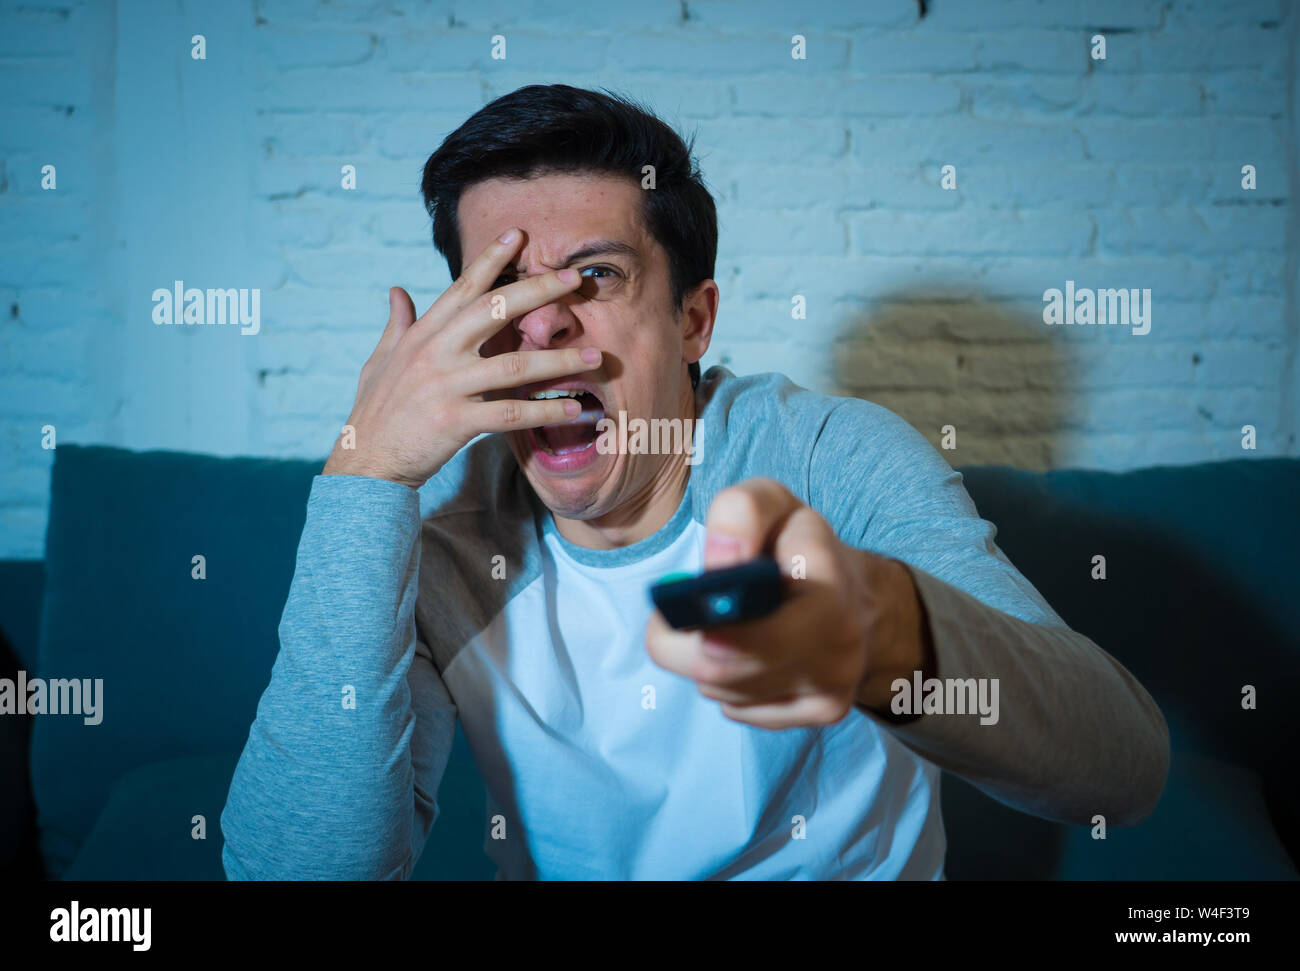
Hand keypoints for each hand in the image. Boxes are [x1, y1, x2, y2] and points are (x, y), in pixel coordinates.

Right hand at [322, 228, 601, 488]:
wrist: (366, 462)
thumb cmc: (376, 410)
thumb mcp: (380, 360)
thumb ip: (396, 324)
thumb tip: (396, 291)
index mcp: (422, 335)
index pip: (462, 288)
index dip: (490, 259)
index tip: (519, 235)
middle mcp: (436, 353)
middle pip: (494, 311)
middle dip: (538, 291)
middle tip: (574, 278)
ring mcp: (447, 386)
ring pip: (513, 365)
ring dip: (558, 360)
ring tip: (594, 356)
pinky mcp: (456, 421)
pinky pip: (512, 413)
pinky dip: (546, 411)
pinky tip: (575, 410)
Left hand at [645, 478, 931, 729]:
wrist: (859, 597)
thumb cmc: (800, 546)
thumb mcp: (773, 504)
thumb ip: (741, 513)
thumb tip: (716, 566)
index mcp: (828, 596)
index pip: (741, 630)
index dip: (700, 616)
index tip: (689, 598)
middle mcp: (837, 653)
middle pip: (718, 668)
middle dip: (685, 640)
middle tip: (685, 613)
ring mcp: (830, 693)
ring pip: (722, 689)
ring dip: (706, 659)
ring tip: (730, 625)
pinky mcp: (818, 716)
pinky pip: (737, 707)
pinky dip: (728, 682)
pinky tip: (750, 653)